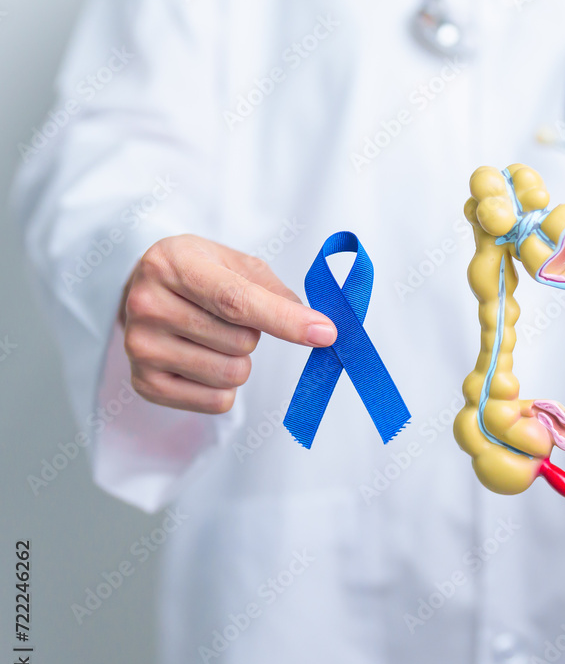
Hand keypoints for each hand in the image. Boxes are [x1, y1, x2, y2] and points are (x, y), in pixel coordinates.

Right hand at [118, 235, 335, 413]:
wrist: (144, 291)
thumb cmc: (199, 273)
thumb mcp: (234, 263)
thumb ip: (275, 290)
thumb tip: (315, 326)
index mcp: (171, 264)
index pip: (237, 301)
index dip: (285, 320)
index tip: (325, 332)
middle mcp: (147, 304)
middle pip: (241, 341)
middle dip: (251, 333)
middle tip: (224, 317)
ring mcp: (140, 346)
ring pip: (231, 374)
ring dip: (237, 359)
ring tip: (211, 336)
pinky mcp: (143, 383)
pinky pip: (217, 401)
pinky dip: (224, 386)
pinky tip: (200, 359)